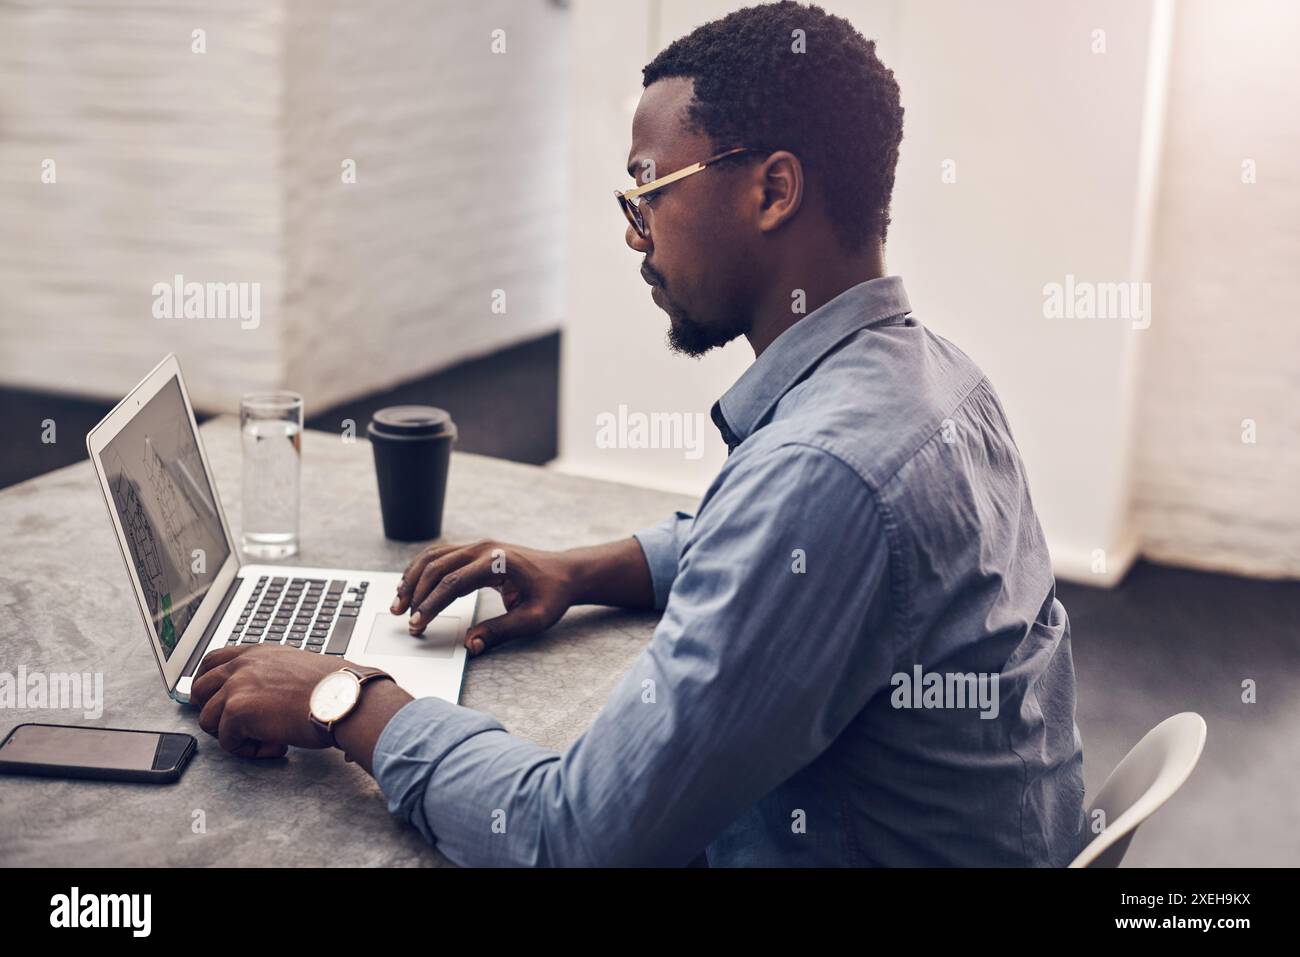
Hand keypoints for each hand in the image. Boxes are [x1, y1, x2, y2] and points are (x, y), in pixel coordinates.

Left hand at [189, 644, 363, 757]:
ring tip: (267, 738)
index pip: (213, 660)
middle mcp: (243, 665)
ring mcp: (236, 686)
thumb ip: (273, 676)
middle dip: (212, 712)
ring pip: (208, 720)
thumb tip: (267, 696)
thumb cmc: (334, 689)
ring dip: (234, 735)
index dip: (209, 684)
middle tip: (236, 727)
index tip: (214, 699)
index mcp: (258, 653)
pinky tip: (276, 745)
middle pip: (199, 689)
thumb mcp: (298, 668)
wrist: (343, 699)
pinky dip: (250, 751)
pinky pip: (227, 742)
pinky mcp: (237, 710)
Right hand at [392, 539, 579, 654]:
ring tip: (398, 603)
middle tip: (403, 619)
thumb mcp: (532, 619)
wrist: (566, 573)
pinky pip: (440, 555)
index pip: (453, 582)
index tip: (416, 624)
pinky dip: (422, 570)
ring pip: (434, 557)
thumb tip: (469, 646)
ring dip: (413, 578)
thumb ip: (500, 631)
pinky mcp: (474, 550)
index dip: (431, 604)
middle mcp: (484, 548)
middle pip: (437, 566)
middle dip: (415, 593)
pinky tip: (411, 586)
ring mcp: (478, 546)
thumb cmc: (552, 595)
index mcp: (498, 562)